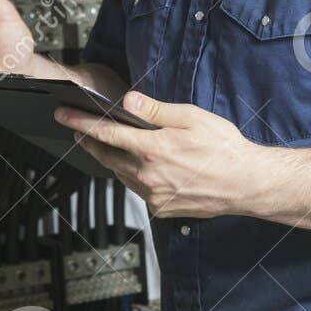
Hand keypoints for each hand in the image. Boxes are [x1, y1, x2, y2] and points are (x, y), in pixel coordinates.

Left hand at [54, 90, 259, 218]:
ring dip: (113, 160)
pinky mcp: (160, 209)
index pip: (105, 133)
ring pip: (121, 175)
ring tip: (110, 146)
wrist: (246, 183)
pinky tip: (142, 167)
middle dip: (90, 142)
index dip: (80, 122)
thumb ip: (155, 111)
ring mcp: (153, 195)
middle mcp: (148, 175)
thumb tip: (127, 102)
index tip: (64, 114)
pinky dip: (134, 177)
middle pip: (106, 157)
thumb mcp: (191, 117)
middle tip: (80, 130)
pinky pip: (138, 190)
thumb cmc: (224, 148)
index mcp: (153, 149)